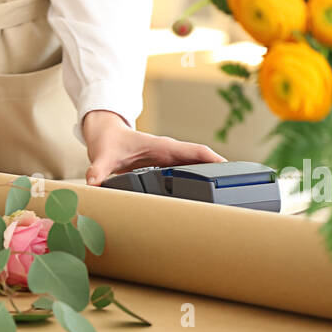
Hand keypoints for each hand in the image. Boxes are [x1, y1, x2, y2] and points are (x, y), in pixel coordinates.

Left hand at [82, 110, 224, 185]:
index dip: (214, 160)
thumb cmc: (108, 142)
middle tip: (238, 190)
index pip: (195, 151)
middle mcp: (170, 152)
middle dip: (220, 172)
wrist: (105, 135)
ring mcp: (170, 159)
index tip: (231, 170)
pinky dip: (199, 181)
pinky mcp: (166, 167)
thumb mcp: (102, 156)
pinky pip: (188, 172)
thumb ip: (98, 171)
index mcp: (162, 146)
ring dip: (212, 178)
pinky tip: (206, 196)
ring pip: (197, 167)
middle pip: (202, 160)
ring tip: (228, 196)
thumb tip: (94, 184)